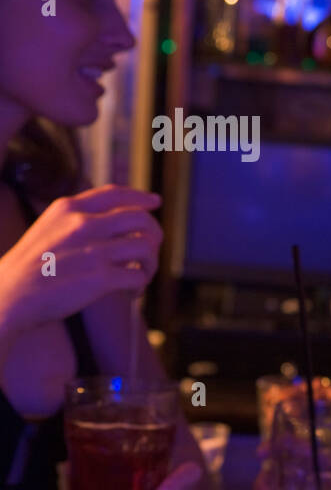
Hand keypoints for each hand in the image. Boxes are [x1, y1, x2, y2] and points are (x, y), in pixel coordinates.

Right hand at [0, 185, 161, 332]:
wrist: (8, 296)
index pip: (115, 194)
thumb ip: (77, 221)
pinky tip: (131, 293)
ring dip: (150, 263)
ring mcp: (93, 250)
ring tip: (141, 275)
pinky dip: (140, 286)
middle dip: (154, 235)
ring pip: (146, 247)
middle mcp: (83, 224)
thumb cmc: (29, 268)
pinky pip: (139, 276)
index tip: (155, 202)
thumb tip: (118, 223)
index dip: (140, 197)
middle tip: (149, 252)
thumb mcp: (47, 228)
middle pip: (141, 218)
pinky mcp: (100, 277)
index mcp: (68, 208)